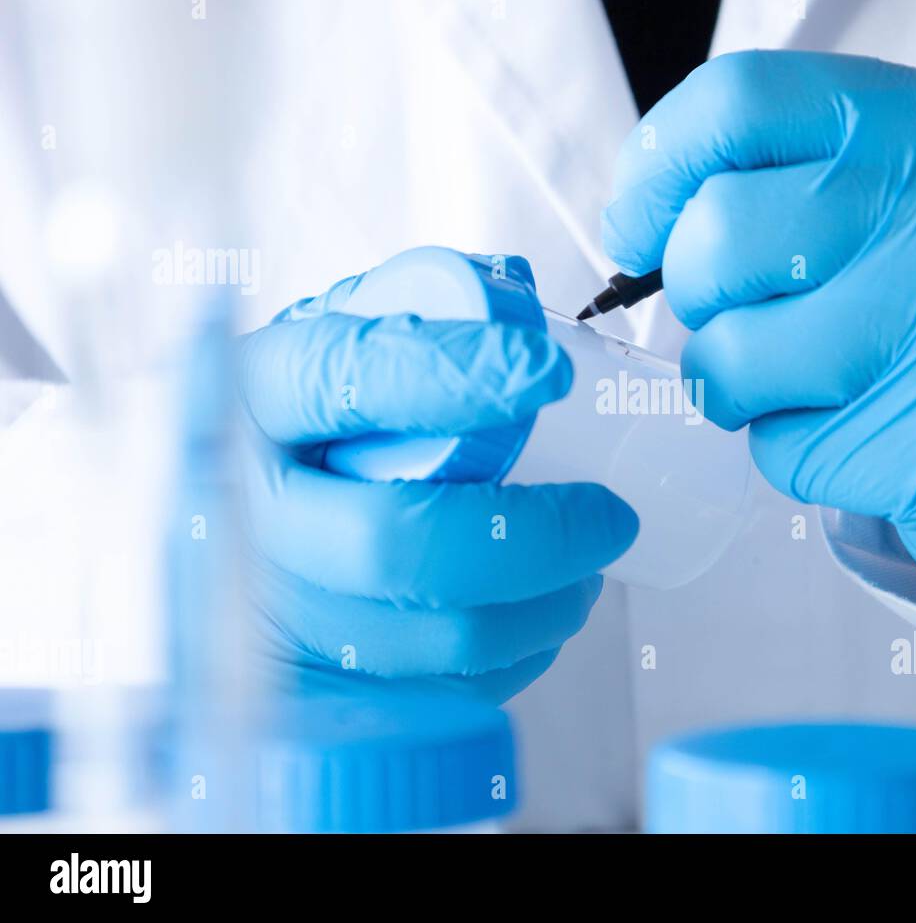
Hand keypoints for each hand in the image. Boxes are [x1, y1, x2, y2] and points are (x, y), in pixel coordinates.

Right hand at [237, 254, 638, 702]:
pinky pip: (438, 691)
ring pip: (433, 635)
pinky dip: (512, 657)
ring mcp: (278, 608)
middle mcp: (252, 512)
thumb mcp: (332, 346)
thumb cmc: (306, 423)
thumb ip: (409, 318)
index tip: (547, 372)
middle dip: (536, 536)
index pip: (353, 380)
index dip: (455, 377)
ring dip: (543, 608)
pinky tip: (534, 616)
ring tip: (587, 572)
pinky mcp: (314, 682)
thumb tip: (518, 304)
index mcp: (260, 399)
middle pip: (400, 544)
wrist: (226, 518)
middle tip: (610, 515)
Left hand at [602, 50, 915, 587]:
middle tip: (748, 309)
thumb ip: (804, 174)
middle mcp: (908, 217)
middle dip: (702, 294)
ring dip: (740, 381)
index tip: (637, 222)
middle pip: (710, 245)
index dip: (657, 168)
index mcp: (908, 131)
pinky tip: (866, 420)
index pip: (734, 108)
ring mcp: (904, 334)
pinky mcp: (896, 441)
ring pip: (723, 363)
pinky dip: (798, 444)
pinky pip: (773, 447)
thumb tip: (654, 219)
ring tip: (819, 372)